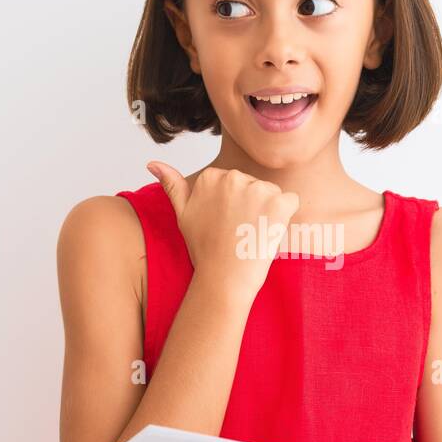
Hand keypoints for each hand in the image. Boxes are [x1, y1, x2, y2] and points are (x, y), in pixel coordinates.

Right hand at [147, 162, 298, 303]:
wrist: (224, 278)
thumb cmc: (204, 249)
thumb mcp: (182, 214)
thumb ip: (172, 184)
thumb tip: (150, 163)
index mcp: (212, 176)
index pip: (236, 184)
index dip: (235, 206)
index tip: (226, 223)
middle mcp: (233, 176)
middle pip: (255, 186)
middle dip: (252, 206)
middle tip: (239, 231)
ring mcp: (257, 188)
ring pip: (272, 195)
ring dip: (269, 212)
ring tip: (251, 234)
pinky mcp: (279, 202)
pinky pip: (291, 202)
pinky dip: (285, 219)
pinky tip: (268, 233)